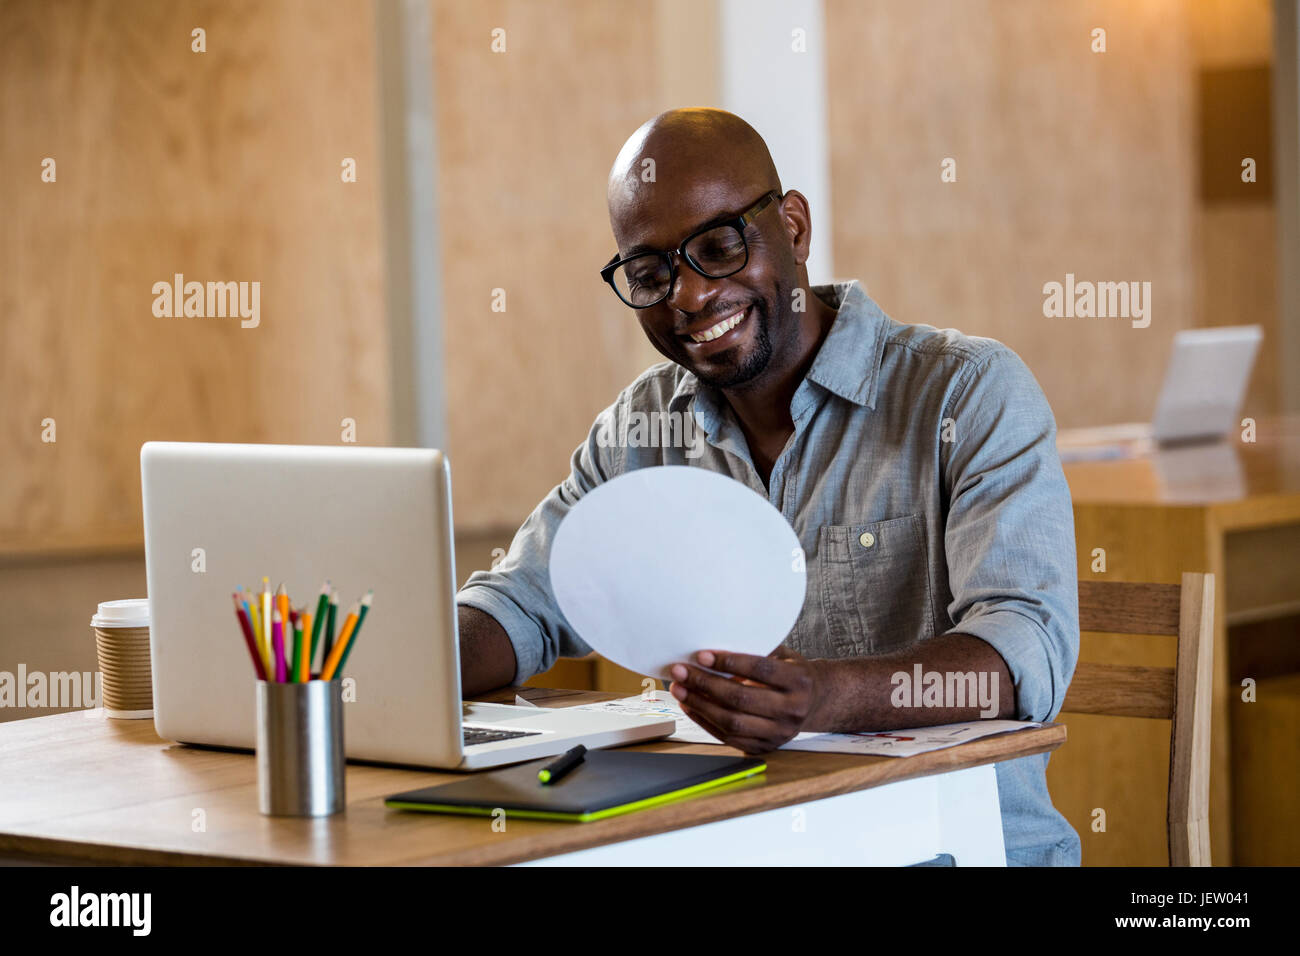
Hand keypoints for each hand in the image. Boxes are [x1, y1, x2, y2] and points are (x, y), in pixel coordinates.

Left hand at [668, 648, 824, 753]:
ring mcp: (780, 733)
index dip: (729, 662)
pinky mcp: (765, 747)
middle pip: (742, 698)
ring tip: (679, 689)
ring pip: (732, 721)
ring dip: (699, 705)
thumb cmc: (791, 672)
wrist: (814, 702)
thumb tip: (712, 649)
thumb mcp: (782, 655)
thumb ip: (756, 651)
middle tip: (681, 671)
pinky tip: (690, 706)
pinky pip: (729, 737)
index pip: (760, 670)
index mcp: (800, 681)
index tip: (701, 655)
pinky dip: (705, 721)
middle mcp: (793, 710)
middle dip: (705, 684)